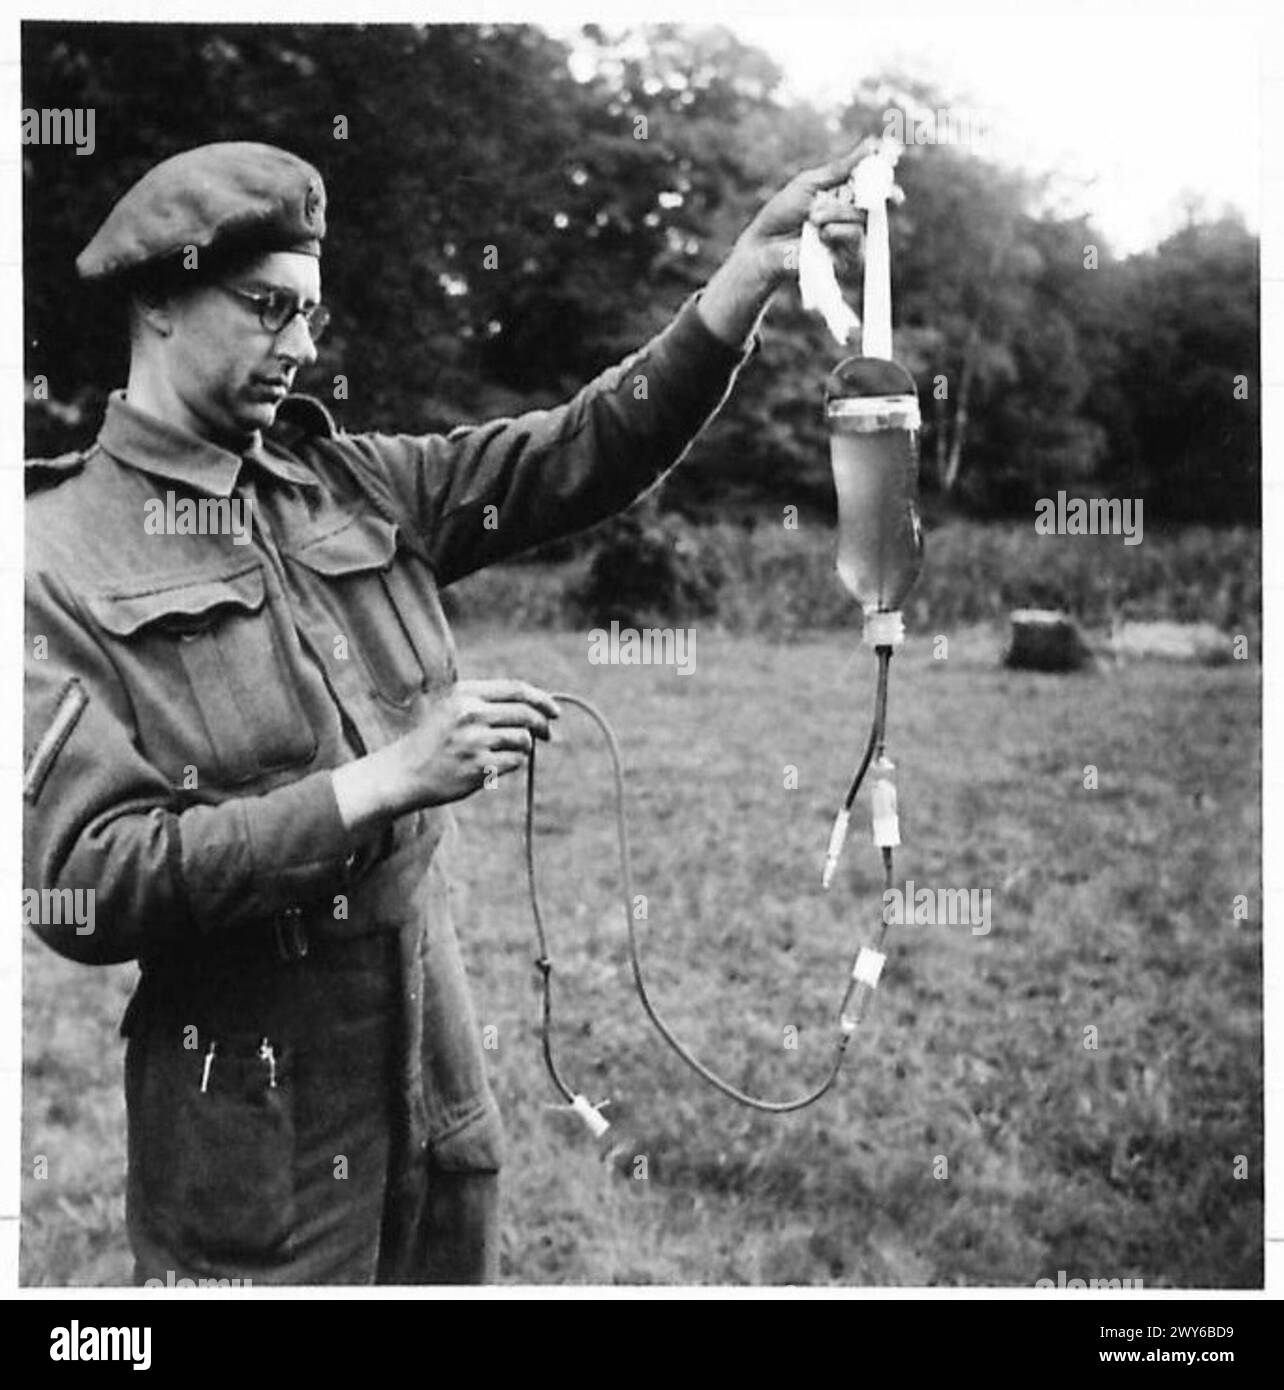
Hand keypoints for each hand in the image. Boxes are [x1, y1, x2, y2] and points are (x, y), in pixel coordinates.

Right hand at [331, 678, 558, 829]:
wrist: (404, 772)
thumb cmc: (434, 739)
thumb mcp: (453, 707)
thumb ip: (488, 702)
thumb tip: (537, 707)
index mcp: (465, 693)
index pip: (517, 689)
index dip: (542, 699)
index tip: (555, 711)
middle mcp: (471, 713)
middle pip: (526, 714)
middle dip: (543, 725)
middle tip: (548, 735)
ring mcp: (475, 741)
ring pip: (524, 740)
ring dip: (524, 747)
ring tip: (507, 750)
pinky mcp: (479, 766)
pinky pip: (514, 761)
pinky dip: (513, 762)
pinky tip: (494, 764)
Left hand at [735, 136, 879, 290]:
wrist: (765, 246)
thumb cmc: (783, 213)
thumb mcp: (811, 182)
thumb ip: (842, 168)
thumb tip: (872, 144)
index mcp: (844, 195)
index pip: (873, 185)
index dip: (885, 175)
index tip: (895, 158)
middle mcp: (851, 216)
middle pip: (872, 198)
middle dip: (857, 191)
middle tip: (848, 188)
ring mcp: (850, 237)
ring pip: (860, 217)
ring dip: (835, 213)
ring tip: (813, 219)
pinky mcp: (847, 258)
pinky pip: (855, 237)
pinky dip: (837, 231)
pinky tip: (821, 235)